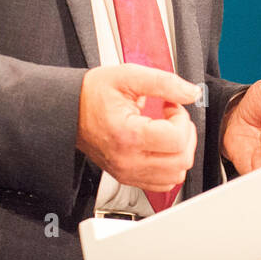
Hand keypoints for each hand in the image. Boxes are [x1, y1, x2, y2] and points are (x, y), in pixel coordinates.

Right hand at [76, 64, 200, 192]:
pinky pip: (162, 183)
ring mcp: (127, 172)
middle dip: (185, 134)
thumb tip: (191, 92)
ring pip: (176, 175)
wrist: (70, 110)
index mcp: (128, 134)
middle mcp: (127, 160)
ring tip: (166, 131)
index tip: (171, 105)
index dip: (181, 118)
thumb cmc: (92, 94)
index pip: (176, 140)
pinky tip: (160, 145)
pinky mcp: (127, 177)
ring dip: (180, 151)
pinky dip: (169, 165)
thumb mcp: (128, 76)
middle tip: (172, 117)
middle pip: (181, 160)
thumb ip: (164, 82)